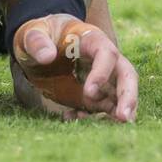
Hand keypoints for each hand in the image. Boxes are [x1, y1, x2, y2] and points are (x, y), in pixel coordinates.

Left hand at [12, 15, 137, 121]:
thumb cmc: (39, 35)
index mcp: (91, 39)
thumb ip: (36, 42)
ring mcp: (103, 77)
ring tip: (101, 128)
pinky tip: (74, 118)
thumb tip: (47, 56)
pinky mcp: (97, 94)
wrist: (40, 46)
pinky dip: (95, 117)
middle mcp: (104, 58)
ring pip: (120, 94)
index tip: (89, 92)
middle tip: (123, 118)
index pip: (107, 53)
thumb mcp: (32, 34)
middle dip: (128, 96)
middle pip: (126, 74)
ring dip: (116, 112)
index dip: (102, 72)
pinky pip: (104, 108)